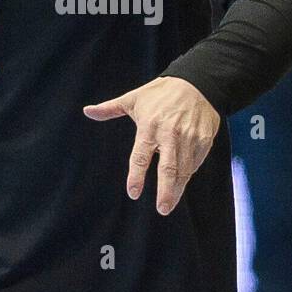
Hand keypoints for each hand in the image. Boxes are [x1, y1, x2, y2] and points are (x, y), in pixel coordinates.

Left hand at [84, 76, 218, 214]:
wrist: (197, 82)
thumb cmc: (161, 92)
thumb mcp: (134, 98)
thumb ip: (110, 108)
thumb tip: (87, 111)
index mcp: (150, 126)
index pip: (141, 156)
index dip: (137, 176)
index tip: (133, 193)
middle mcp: (170, 134)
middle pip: (168, 168)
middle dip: (165, 191)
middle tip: (161, 209)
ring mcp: (190, 138)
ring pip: (184, 169)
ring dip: (177, 189)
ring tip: (169, 204)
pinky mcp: (204, 140)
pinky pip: (195, 162)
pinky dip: (188, 174)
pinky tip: (181, 183)